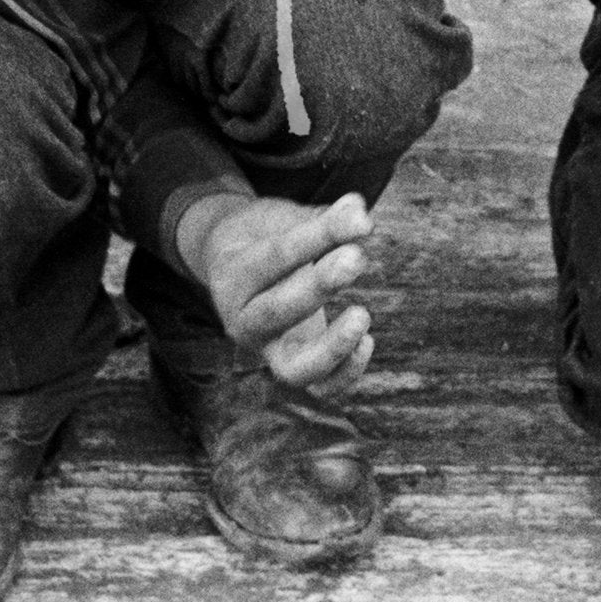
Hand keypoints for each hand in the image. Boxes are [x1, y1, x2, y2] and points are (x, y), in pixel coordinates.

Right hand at [179, 191, 375, 397]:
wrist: (238, 269)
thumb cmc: (266, 237)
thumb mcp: (287, 218)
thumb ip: (324, 218)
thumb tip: (360, 213)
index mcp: (233, 275)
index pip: (275, 258)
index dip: (319, 237)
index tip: (361, 221)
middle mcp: (243, 322)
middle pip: (276, 312)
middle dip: (319, 285)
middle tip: (358, 257)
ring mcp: (267, 352)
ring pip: (293, 370)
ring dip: (331, 347)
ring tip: (363, 314)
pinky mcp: (293, 368)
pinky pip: (319, 388)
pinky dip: (345, 373)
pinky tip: (367, 339)